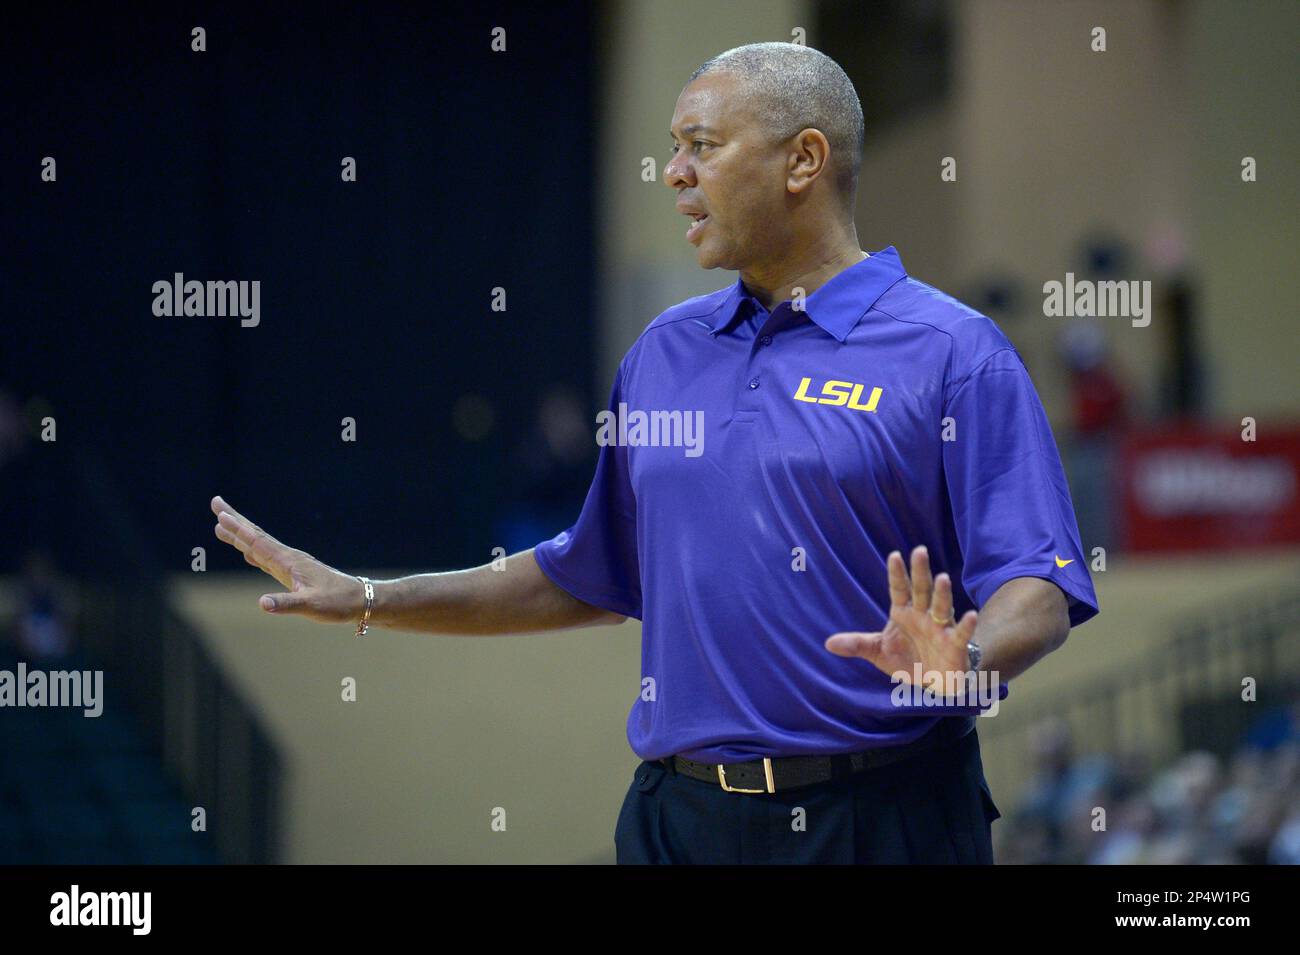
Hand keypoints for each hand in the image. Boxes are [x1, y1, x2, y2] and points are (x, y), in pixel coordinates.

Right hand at [210, 495, 364, 623]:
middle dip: (234, 521)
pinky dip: (253, 552)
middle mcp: (288, 559)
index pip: (258, 543)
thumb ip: (287, 604)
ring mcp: (291, 565)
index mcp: (289, 562)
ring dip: (240, 535)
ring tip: (221, 525)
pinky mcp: (294, 574)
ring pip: (260, 545)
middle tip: (216, 503)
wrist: (360, 601)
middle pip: (256, 536)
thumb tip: (262, 603)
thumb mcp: (311, 606)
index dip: (238, 530)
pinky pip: (267, 558)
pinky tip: (247, 553)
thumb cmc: (337, 603)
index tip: (220, 515)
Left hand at [825, 545, 977, 688]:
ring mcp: (940, 628)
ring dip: (942, 594)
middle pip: (921, 590)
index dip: (896, 574)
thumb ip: (857, 645)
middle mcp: (923, 615)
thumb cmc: (908, 660)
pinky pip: (960, 633)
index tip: (894, 555)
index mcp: (904, 612)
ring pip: (941, 607)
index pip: (899, 589)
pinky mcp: (954, 644)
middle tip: (919, 551)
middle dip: (920, 572)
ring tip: (942, 578)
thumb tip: (828, 643)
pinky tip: (971, 615)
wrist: (934, 681)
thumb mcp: (878, 653)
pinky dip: (966, 625)